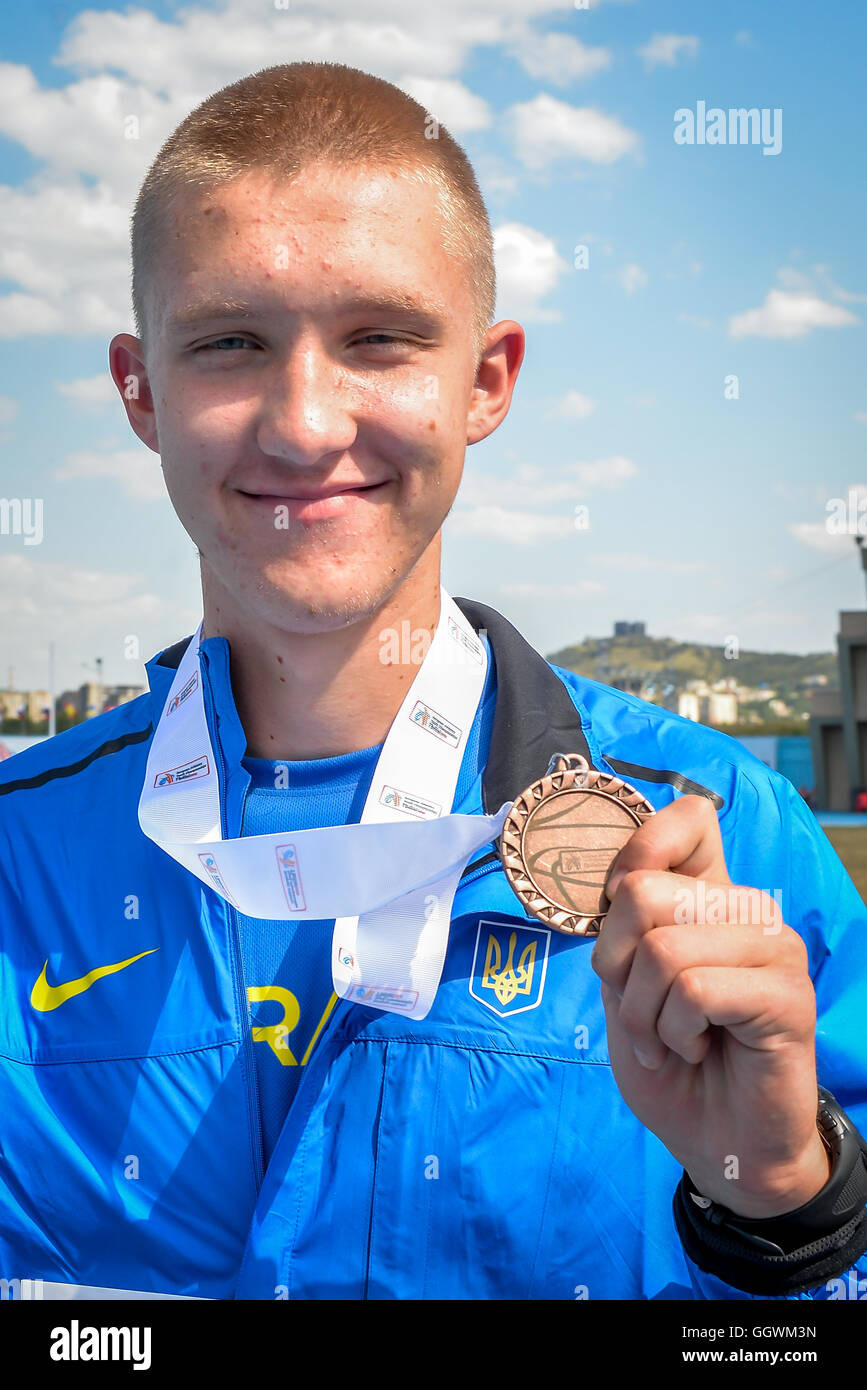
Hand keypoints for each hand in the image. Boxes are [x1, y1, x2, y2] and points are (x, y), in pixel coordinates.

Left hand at [590, 795, 829, 1217]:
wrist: (715, 1141)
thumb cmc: (669, 1059)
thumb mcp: (624, 983)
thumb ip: (623, 926)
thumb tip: (620, 881)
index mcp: (711, 894)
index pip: (689, 819)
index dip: (637, 852)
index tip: (619, 915)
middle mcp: (749, 908)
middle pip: (643, 893)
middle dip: (616, 965)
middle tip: (640, 1010)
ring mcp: (775, 947)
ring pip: (664, 948)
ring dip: (643, 1013)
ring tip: (668, 1039)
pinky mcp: (788, 995)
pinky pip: (695, 990)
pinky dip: (673, 1032)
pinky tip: (696, 1049)